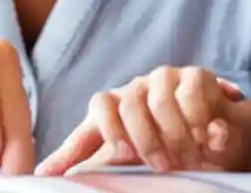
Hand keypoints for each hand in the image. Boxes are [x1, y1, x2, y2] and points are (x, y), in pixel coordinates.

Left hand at [36, 66, 243, 175]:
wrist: (207, 139)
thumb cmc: (158, 148)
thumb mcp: (123, 156)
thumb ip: (87, 159)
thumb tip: (43, 175)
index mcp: (114, 107)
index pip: (101, 104)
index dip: (110, 129)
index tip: (123, 156)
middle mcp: (137, 87)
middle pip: (131, 103)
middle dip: (148, 140)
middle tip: (164, 167)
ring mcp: (166, 78)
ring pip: (163, 100)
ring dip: (178, 136)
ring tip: (190, 160)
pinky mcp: (197, 75)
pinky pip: (193, 95)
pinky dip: (200, 123)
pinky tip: (206, 141)